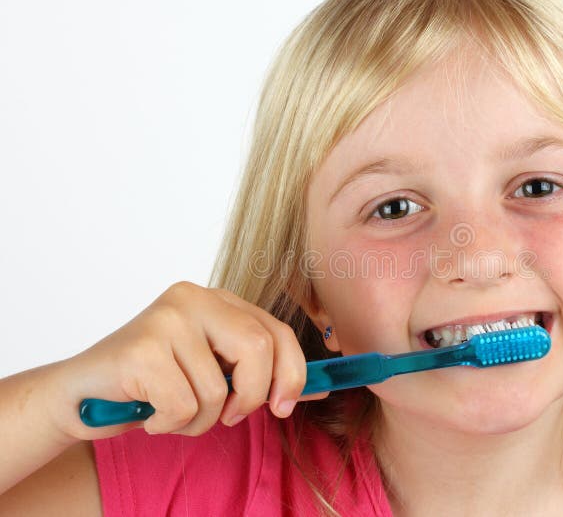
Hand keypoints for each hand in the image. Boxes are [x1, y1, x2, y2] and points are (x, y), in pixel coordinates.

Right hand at [48, 281, 328, 441]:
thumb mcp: (214, 372)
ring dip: (198, 420)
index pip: (277, 331)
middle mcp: (193, 298)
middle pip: (258, 350)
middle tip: (229, 416)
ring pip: (217, 390)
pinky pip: (183, 406)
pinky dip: (169, 425)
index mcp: (217, 300)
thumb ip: (258, 372)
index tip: (283, 406)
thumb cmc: (154, 384)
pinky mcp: (140, 348)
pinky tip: (149, 413)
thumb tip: (319, 389)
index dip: (292, 373)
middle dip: (252, 396)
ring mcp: (165, 319)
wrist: (82, 395)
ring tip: (171, 411)